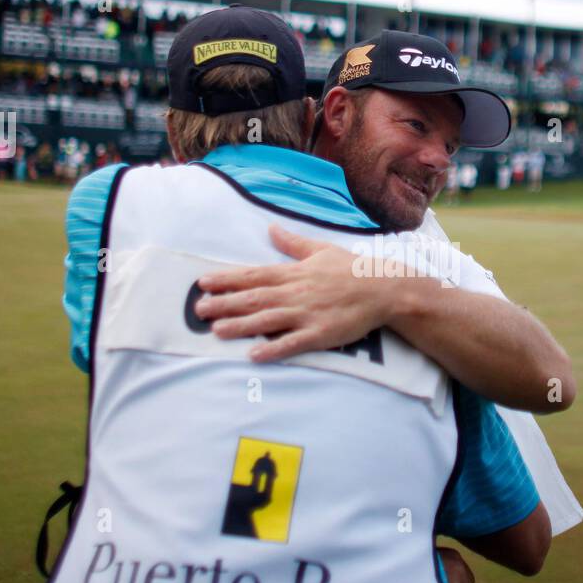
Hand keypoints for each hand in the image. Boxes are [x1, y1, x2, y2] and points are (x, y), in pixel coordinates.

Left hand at [194, 224, 392, 361]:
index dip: (226, 279)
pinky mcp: (321, 333)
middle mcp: (295, 292)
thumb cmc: (352, 269)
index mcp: (294, 272)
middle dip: (224, 303)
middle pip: (253, 297)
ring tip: (216, 330)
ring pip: (267, 319)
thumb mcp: (320, 250)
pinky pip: (293, 342)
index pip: (253, 275)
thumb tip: (270, 228)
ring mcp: (307, 313)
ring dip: (240, 325)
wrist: (384, 289)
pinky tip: (254, 355)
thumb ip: (292, 243)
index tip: (203, 282)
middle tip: (198, 310)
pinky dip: (273, 348)